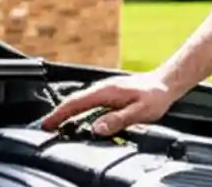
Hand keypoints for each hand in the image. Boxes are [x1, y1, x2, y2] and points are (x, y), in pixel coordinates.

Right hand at [39, 70, 178, 134]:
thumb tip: (97, 128)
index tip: (46, 123)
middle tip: (45, 128)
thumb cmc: (155, 96)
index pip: (76, 102)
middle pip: (74, 101)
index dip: (59, 114)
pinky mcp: (110, 94)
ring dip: (67, 112)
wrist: (166, 82)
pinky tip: (77, 119)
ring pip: (81, 101)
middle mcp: (103, 88)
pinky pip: (88, 102)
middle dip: (58, 114)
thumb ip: (118, 119)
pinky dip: (78, 110)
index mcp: (106, 91)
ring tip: (56, 126)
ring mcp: (106, 90)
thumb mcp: (139, 111)